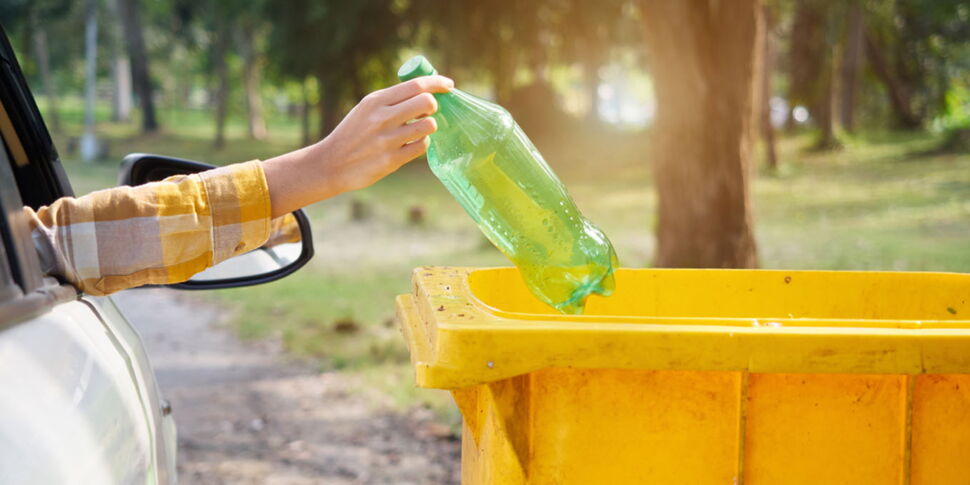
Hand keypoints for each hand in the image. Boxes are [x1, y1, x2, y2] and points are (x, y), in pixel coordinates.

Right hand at [262, 75, 453, 217]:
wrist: (331, 163)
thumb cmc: (353, 133)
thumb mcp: (366, 109)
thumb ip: (391, 101)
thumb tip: (425, 92)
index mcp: (376, 101)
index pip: (416, 85)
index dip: (437, 83)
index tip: (448, 85)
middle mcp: (382, 118)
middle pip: (427, 103)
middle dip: (434, 106)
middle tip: (428, 112)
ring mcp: (388, 140)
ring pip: (428, 125)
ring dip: (428, 126)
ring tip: (418, 129)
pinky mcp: (392, 160)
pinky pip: (421, 146)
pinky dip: (421, 144)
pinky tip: (412, 144)